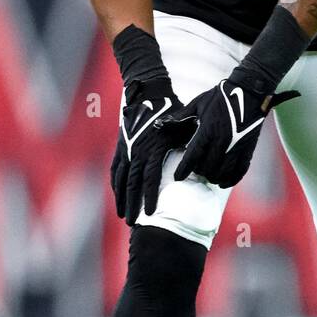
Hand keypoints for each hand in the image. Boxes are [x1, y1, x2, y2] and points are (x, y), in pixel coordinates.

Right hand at [111, 75, 180, 224]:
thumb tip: (201, 164)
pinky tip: (118, 196)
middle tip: (133, 224)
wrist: (148, 92)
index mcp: (153, 148)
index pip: (150, 179)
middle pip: (132, 184)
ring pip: (120, 179)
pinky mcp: (121, 146)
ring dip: (122, 199)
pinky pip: (115, 169)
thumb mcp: (183, 127)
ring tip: (124, 215)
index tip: (151, 214)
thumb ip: (188, 147)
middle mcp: (137, 150)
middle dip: (132, 205)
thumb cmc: (171, 110)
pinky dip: (115, 184)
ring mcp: (126, 148)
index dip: (150, 198)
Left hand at [155, 77, 298, 188]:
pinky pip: (239, 172)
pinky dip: (230, 180)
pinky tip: (223, 181)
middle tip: (195, 169)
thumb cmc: (221, 96)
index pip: (192, 156)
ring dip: (213, 177)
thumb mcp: (198, 103)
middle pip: (207, 168)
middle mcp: (222, 141)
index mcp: (208, 129)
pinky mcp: (248, 149)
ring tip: (208, 174)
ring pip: (222, 173)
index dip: (183, 169)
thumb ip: (180, 116)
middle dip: (199, 171)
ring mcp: (236, 146)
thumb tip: (161, 123)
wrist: (249, 92)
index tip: (178, 177)